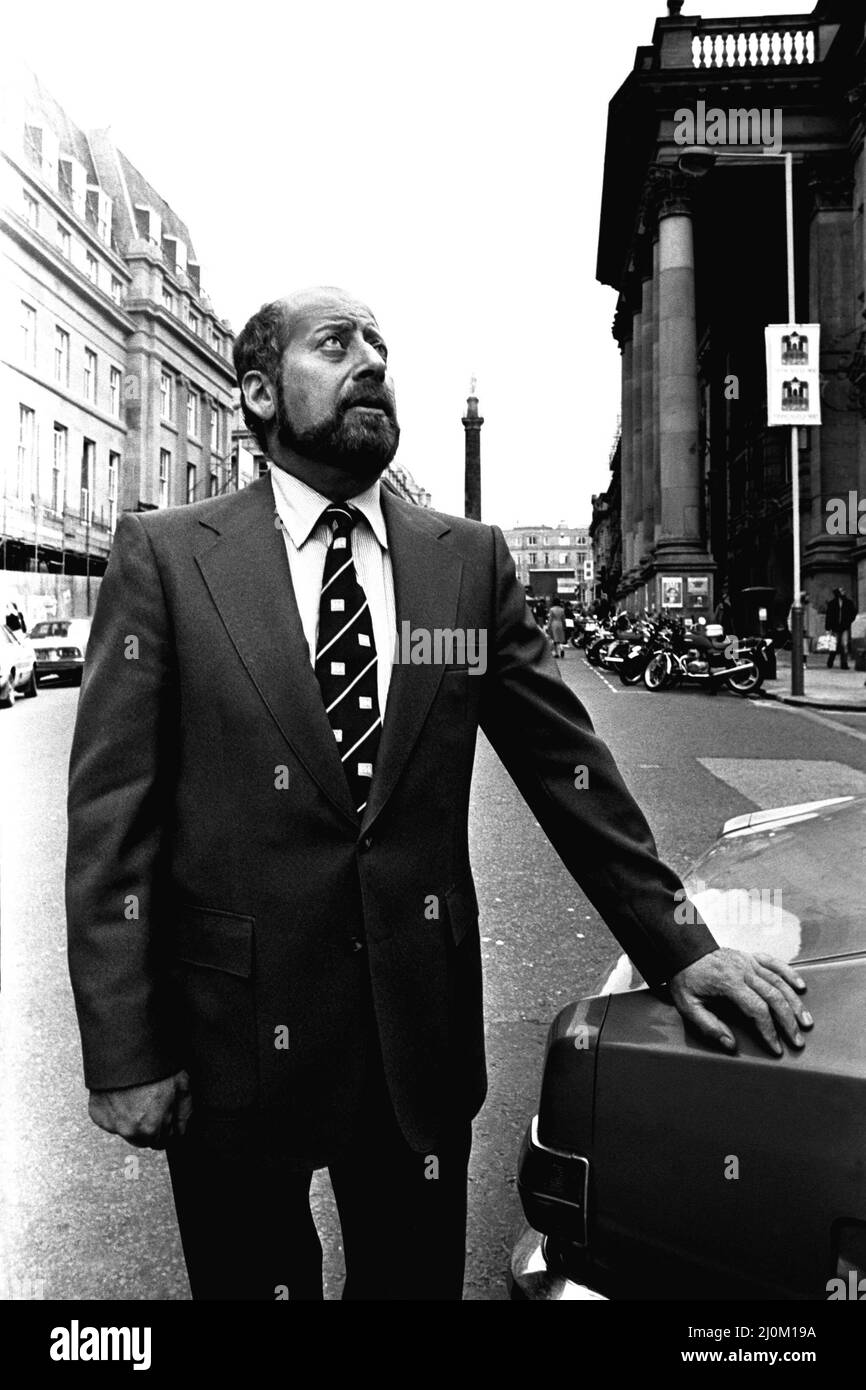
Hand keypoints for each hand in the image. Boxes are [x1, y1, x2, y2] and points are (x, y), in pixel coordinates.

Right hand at [88, 1070, 191, 1147]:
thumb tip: (181, 1131)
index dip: (165, 1127)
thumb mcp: (181, 1086)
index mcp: (152, 1128)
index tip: (163, 1114)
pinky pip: (110, 1121)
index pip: (161, 1142)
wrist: (126, 1050)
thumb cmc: (155, 1065)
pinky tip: (122, 1096)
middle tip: (149, 1103)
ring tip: (135, 1097)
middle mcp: (130, 1131)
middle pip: (143, 1140)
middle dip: (148, 1126)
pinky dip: (116, 1112)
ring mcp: (112, 1124)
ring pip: (126, 1131)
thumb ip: (183, 1115)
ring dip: (131, 1121)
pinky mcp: (98, 1115)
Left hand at [669, 948, 812, 1055]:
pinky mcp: (751, 956)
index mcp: (729, 982)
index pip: (757, 1009)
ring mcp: (749, 961)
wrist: (683, 950)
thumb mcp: (688, 1005)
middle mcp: (743, 970)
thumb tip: (731, 1044)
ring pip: (779, 982)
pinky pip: (775, 963)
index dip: (769, 1030)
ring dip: (795, 1003)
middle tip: (797, 1042)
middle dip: (788, 1022)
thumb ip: (708, 1026)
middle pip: (774, 997)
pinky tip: (801, 987)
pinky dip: (790, 974)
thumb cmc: (685, 979)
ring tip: (806, 1022)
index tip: (776, 1048)